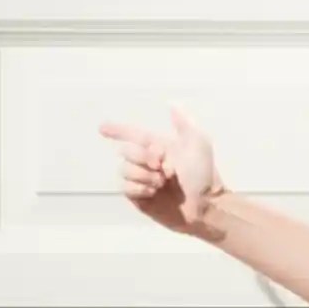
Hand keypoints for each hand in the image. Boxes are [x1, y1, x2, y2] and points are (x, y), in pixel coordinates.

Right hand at [99, 105, 225, 237]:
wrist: (206, 204)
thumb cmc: (204, 174)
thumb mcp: (199, 143)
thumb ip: (184, 123)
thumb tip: (172, 103)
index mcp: (160, 148)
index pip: (134, 135)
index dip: (118, 131)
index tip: (102, 128)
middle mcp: (149, 162)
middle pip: (126, 151)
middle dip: (142, 156)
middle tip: (162, 165)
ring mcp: (143, 180)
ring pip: (125, 170)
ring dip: (144, 174)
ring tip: (162, 182)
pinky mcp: (139, 197)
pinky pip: (126, 188)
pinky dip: (139, 188)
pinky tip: (154, 192)